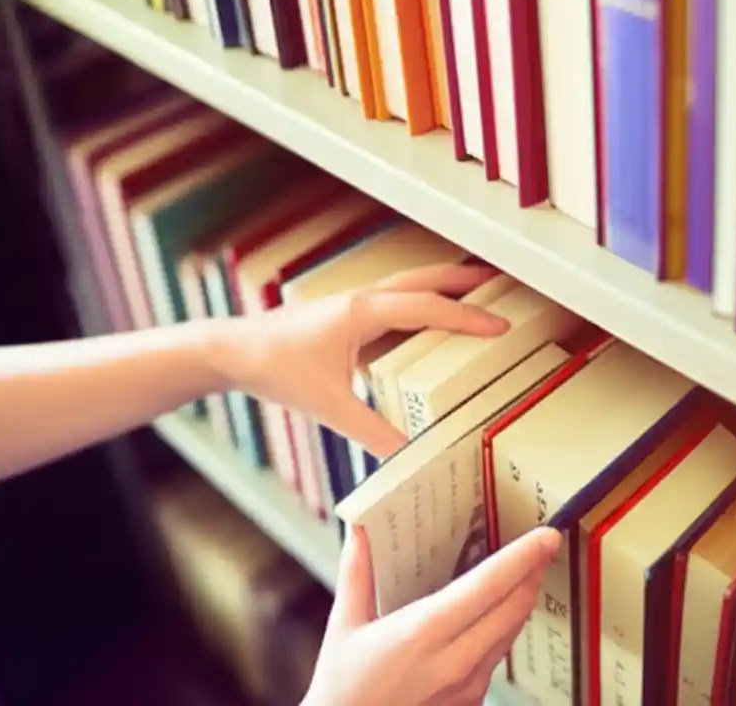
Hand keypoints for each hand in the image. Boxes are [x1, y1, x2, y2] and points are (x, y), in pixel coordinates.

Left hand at [214, 263, 509, 458]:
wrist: (233, 351)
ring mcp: (351, 305)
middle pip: (424, 279)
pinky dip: (417, 307)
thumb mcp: (330, 406)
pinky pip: (391, 306)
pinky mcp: (343, 317)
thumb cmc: (275, 367)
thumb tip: (410, 456)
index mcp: (363, 312)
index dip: (468, 318)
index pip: (429, 308)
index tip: (501, 328)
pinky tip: (424, 327)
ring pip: (407, 288)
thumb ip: (373, 433)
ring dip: (440, 288)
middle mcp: (361, 300)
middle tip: (500, 282)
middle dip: (464, 279)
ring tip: (472, 296)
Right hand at [303, 525, 561, 705]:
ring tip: (527, 571)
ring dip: (522, 599)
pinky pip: (498, 655)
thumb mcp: (344, 628)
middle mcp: (454, 661)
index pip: (488, 586)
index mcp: (423, 634)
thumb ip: (356, 573)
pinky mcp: (471, 701)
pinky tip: (496, 614)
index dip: (522, 557)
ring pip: (511, 632)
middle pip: (513, 608)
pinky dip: (504, 627)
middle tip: (544, 544)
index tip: (545, 536)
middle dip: (533, 572)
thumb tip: (358, 529)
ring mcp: (468, 685)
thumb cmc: (342, 691)